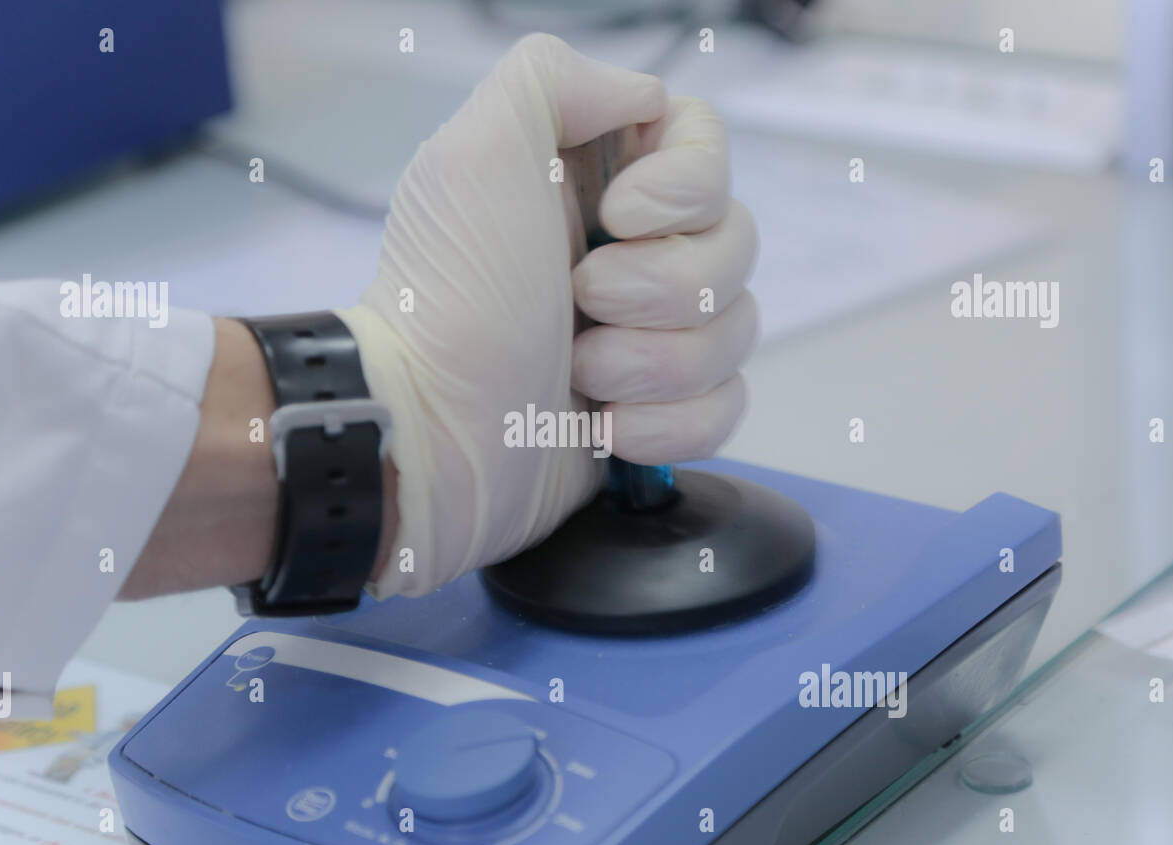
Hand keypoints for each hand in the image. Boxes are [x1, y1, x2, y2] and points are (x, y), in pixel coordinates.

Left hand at [342, 33, 758, 598]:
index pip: (706, 148)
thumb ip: (552, 80)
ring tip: (583, 375)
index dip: (686, 187)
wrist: (433, 436)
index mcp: (592, 181)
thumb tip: (643, 94)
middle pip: (736, 242)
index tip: (620, 217)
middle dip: (664, 286)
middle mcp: (630, 250)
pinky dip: (668, 424)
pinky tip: (605, 429)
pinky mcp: (658, 410)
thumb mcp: (474, 155)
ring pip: (738, 329)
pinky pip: (726, 405)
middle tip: (582, 303)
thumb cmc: (449, 300)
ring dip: (657, 361)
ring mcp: (649, 334)